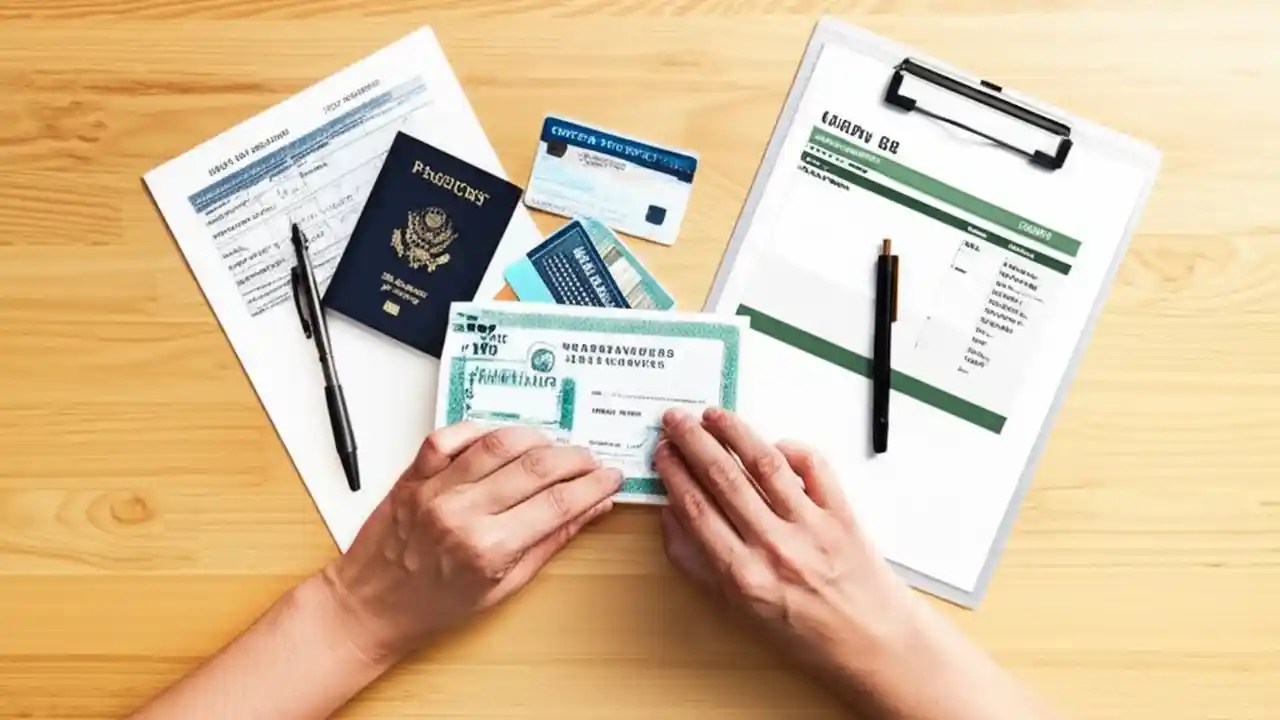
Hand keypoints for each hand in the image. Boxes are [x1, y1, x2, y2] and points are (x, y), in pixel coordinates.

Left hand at [320, 423, 622, 666]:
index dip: (593, 486)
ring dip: (536, 438)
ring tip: (552, 447)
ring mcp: (435, 490)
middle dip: (574, 459)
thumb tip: (591, 510)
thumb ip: (551, 542)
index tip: (610, 478)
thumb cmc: (432, 606)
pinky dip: (480, 429)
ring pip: (499, 443)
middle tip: (589, 461)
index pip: (558, 503)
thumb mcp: (504, 587)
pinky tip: (500, 437)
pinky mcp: (414, 475)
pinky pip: (450, 436)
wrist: (370, 607)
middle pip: (535, 467)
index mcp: (489, 549)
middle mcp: (462, 514)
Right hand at [654, 408, 920, 688]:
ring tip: (713, 415)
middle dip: (693, 441)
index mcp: (744, 575)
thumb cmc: (806, 632)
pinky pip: (814, 467)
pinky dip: (793, 448)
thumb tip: (672, 517)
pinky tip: (774, 442)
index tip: (662, 452)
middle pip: (723, 477)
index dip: (674, 474)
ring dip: (734, 431)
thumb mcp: (739, 610)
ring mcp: (811, 527)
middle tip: (676, 419)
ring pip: (764, 463)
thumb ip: (699, 564)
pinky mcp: (841, 514)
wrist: (873, 643)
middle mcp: (776, 547)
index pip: (697, 508)